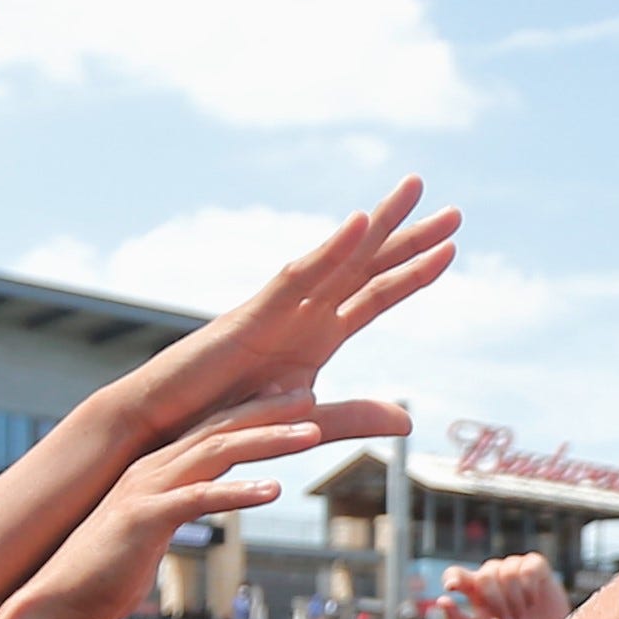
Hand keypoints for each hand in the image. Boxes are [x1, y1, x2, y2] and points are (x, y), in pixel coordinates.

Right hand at [28, 392, 406, 618]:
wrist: (59, 601)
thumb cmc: (107, 574)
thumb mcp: (151, 533)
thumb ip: (176, 512)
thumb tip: (197, 507)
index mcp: (156, 470)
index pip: (213, 430)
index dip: (254, 412)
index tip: (295, 398)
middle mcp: (151, 469)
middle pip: (221, 429)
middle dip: (270, 412)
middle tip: (314, 399)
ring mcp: (146, 490)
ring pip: (216, 453)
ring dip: (267, 441)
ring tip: (312, 435)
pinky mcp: (144, 519)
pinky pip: (199, 499)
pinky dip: (237, 492)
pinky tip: (273, 490)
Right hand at [130, 179, 458, 429]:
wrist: (163, 427)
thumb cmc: (222, 420)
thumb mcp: (306, 419)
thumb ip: (356, 417)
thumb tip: (409, 422)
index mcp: (316, 335)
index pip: (374, 294)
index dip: (413, 272)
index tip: (452, 247)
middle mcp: (303, 312)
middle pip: (365, 264)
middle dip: (408, 233)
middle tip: (455, 208)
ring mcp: (278, 308)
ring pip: (338, 259)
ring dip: (378, 226)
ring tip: (415, 191)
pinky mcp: (251, 314)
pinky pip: (297, 276)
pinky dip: (329, 249)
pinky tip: (360, 223)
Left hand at [440, 554, 569, 618]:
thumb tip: (441, 600)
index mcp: (474, 589)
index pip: (455, 574)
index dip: (453, 577)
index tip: (452, 587)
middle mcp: (491, 573)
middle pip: (484, 577)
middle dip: (496, 602)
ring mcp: (513, 566)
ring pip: (508, 574)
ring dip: (516, 601)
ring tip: (521, 615)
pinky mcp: (534, 564)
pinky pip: (528, 570)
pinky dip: (530, 591)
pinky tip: (533, 601)